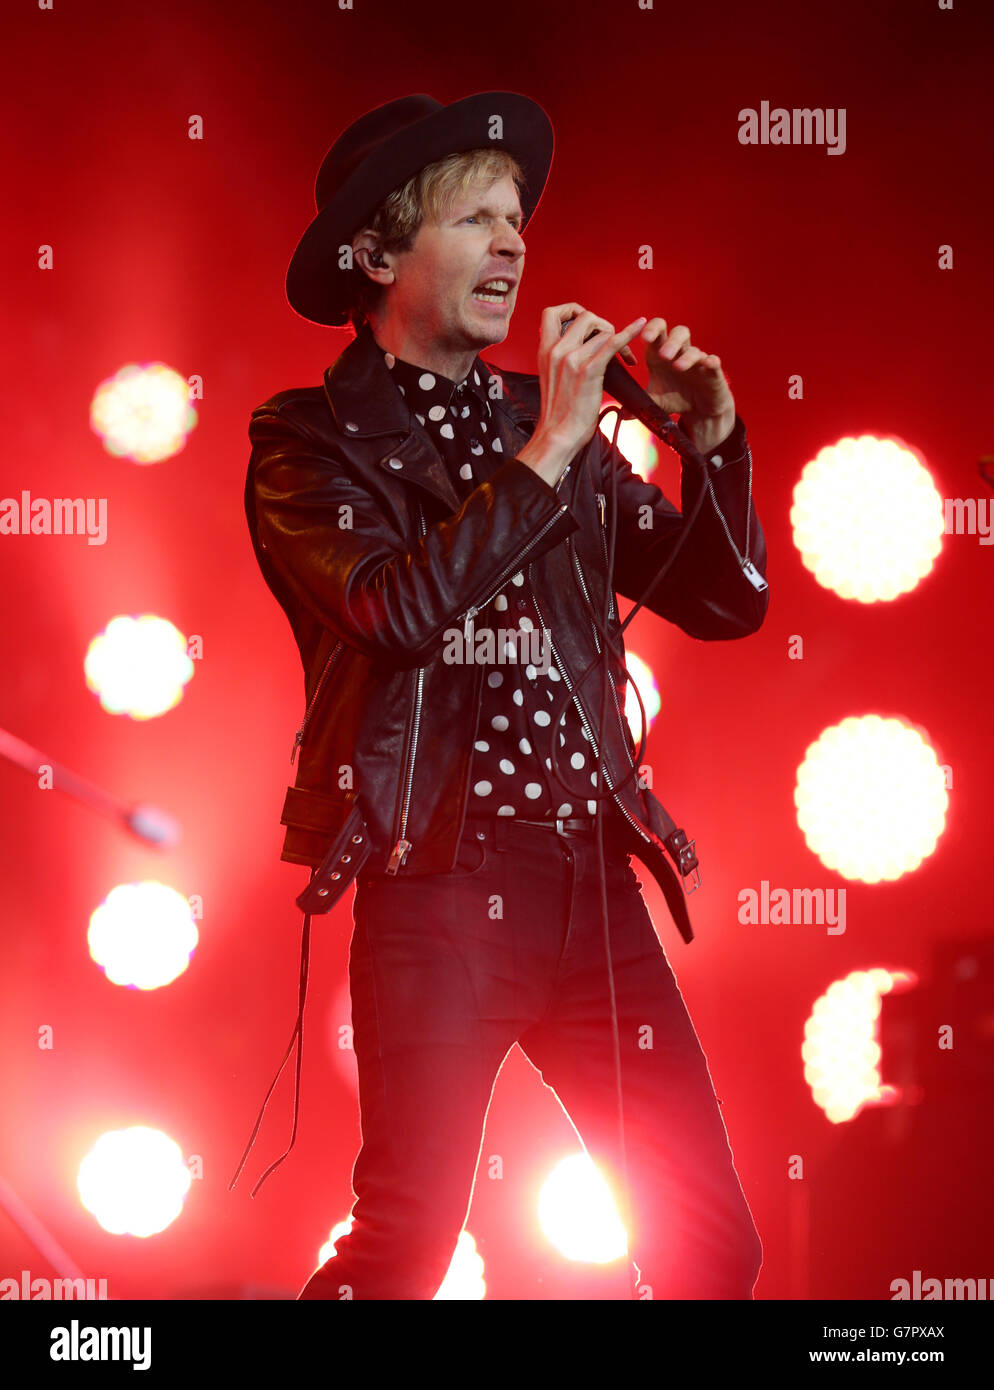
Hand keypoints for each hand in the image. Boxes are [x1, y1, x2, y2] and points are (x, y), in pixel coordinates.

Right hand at [528, 303, 647, 461]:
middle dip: (601, 325)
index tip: (587, 325)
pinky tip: (641, 326)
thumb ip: (560, 359)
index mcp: (545, 351)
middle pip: (584, 316)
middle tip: (610, 344)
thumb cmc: (558, 413)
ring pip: (601, 330)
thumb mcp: (551, 377)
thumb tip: (579, 346)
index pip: (552, 312)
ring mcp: (571, 359)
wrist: (558, 435)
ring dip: (617, 339)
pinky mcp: (589, 370)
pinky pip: (613, 342)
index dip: (572, 311)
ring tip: (624, 358)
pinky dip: (630, 332)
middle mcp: (556, 350)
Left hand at [638, 318, 735, 449]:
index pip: (657, 333)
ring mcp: (698, 361)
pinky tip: (707, 364)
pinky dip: (710, 361)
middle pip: (678, 333)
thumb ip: (640, 401)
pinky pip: (713, 361)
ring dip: (686, 356)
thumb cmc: (675, 397)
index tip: (643, 338)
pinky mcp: (713, 372)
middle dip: (670, 341)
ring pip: (694, 349)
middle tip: (663, 355)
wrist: (700, 410)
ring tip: (677, 367)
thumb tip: (622, 413)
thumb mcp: (655, 400)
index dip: (651, 330)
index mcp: (662, 355)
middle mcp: (680, 353)